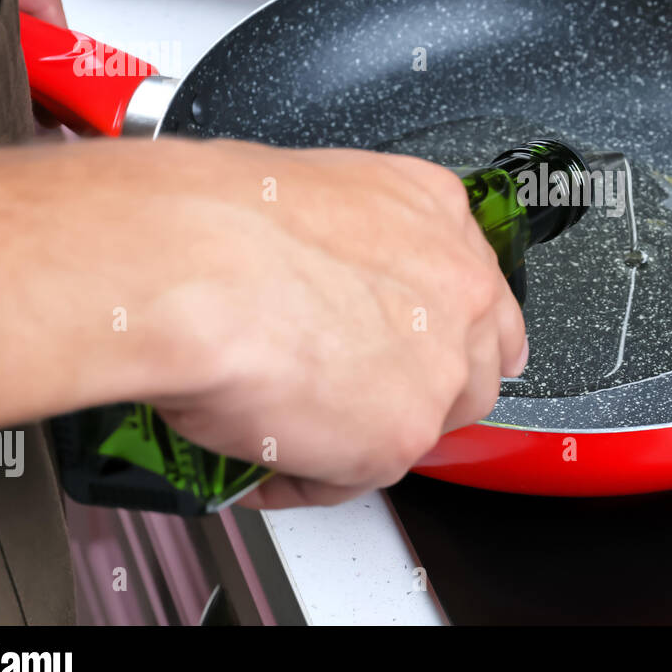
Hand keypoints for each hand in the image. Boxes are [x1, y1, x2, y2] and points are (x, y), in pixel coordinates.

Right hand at [0, 138, 527, 507]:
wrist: (196, 264)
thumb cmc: (219, 218)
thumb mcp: (308, 193)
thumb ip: (345, 244)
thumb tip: (314, 277)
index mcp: (436, 209)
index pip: (475, 285)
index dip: (444, 326)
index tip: (421, 342)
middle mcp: (458, 286)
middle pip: (470, 363)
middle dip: (416, 387)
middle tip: (347, 395)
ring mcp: (440, 364)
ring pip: (419, 423)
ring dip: (362, 434)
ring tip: (291, 427)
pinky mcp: (401, 434)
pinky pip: (353, 477)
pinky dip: (303, 477)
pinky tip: (261, 457)